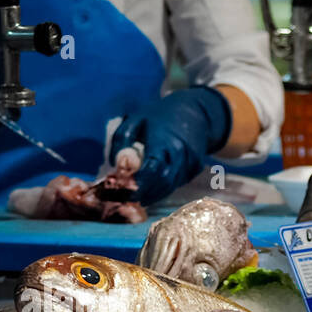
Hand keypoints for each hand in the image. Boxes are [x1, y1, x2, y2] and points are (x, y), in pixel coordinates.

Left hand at [109, 86, 231, 204]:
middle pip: (164, 182)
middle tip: (130, 200)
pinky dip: (165, 187)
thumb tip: (115, 165)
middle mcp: (181, 153)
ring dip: (155, 194)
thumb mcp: (134, 119)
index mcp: (164, 140)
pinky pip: (179, 182)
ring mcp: (191, 162)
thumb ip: (122, 140)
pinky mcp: (196, 168)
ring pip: (172, 186)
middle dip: (146, 194)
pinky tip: (155, 184)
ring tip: (139, 195)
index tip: (126, 193)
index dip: (140, 184)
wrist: (193, 112)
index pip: (152, 169)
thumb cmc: (159, 116)